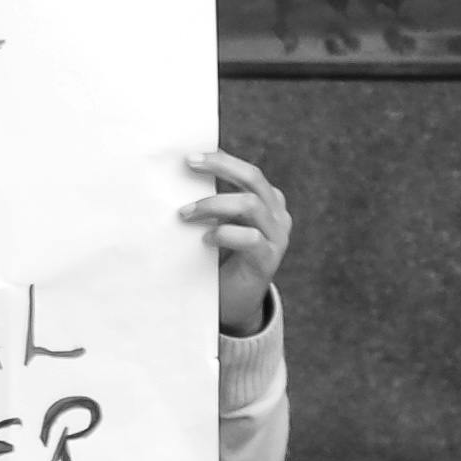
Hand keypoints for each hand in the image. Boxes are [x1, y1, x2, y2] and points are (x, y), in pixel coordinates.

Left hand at [184, 147, 290, 334]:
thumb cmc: (221, 259)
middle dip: (220, 167)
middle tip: (189, 165)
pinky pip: (250, 238)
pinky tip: (205, 240)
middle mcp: (277, 215)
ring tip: (186, 214)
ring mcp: (277, 237)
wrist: (234, 303)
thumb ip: (215, 203)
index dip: (222, 160)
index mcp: (268, 202)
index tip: (190, 157)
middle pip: (253, 178)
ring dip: (213, 205)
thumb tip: (183, 174)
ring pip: (250, 204)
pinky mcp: (269, 260)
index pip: (248, 172)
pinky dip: (224, 234)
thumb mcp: (220, 224)